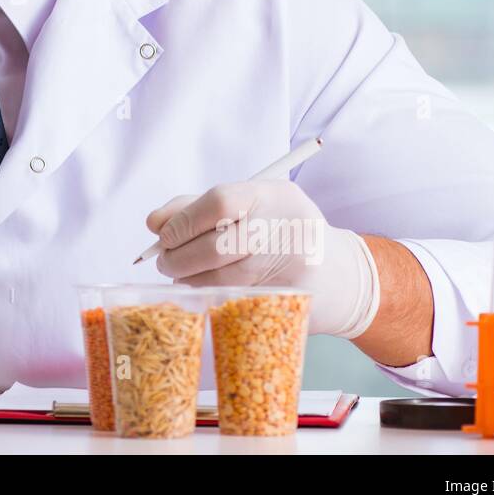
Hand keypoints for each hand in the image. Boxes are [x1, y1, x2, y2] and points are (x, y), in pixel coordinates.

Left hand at [145, 179, 380, 337]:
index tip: (163, 234)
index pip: (218, 202)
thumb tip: (154, 222)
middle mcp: (283, 228)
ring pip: (220, 277)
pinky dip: (206, 292)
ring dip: (187, 277)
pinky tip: (201, 284)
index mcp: (272, 195)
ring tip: (180, 271)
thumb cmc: (282, 228)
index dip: (183, 221)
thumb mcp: (251, 202)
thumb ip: (199, 205)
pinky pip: (231, 296)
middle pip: (216, 246)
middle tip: (163, 259)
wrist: (338, 272)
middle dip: (178, 256)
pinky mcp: (285, 298)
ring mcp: (288, 267)